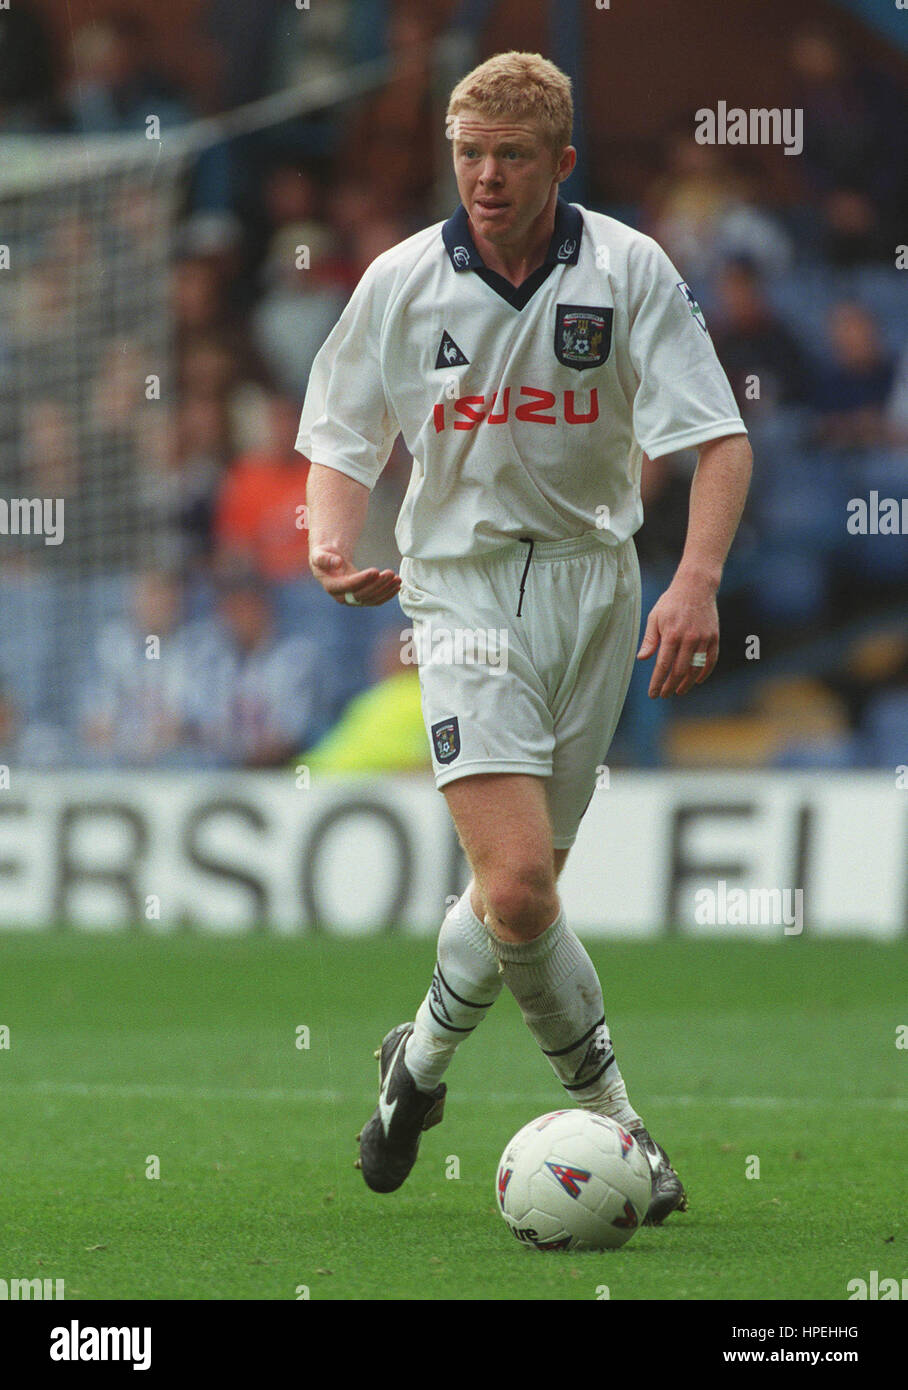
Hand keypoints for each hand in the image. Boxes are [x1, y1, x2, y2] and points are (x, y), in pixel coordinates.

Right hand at [310, 545, 401, 605]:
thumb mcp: (319, 554)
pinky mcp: (362, 599)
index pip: (348, 586)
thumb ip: (325, 558)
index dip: (362, 579)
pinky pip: (376, 600)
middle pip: (362, 594)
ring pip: (372, 599)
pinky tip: (397, 586)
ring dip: (386, 590)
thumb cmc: (324, 557)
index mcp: (331, 586)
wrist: (329, 564)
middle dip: (377, 584)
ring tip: (397, 578)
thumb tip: (337, 563)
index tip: (375, 570)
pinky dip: (388, 594)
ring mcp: (353, 600)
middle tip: (389, 573)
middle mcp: (342, 597)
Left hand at [636, 568, 718, 697]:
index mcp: (671, 634)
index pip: (663, 665)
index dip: (658, 682)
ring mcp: (704, 638)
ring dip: (687, 683)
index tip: (653, 693)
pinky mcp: (714, 637)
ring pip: (696, 668)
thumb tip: (641, 658)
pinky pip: (711, 660)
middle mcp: (689, 638)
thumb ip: (650, 639)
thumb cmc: (671, 602)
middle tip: (664, 695)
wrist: (696, 586)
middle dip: (670, 686)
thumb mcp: (655, 617)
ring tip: (679, 691)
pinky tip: (698, 680)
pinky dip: (705, 672)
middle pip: (679, 671)